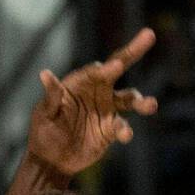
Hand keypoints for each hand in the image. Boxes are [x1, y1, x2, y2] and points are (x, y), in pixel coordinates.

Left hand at [27, 28, 157, 177]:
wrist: (52, 159)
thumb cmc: (44, 131)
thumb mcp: (45, 114)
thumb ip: (52, 96)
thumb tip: (44, 74)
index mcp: (79, 83)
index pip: (96, 70)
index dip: (107, 68)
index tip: (116, 66)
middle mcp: (97, 91)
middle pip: (119, 68)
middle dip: (133, 51)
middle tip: (149, 35)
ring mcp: (107, 109)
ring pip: (130, 98)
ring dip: (142, 101)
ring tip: (150, 105)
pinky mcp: (112, 129)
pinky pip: (124, 126)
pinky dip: (126, 130)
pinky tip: (124, 134)